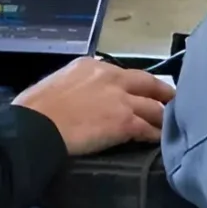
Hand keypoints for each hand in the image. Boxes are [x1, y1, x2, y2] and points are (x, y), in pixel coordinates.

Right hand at [15, 57, 173, 156]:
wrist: (34, 127)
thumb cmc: (34, 109)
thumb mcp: (57, 83)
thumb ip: (77, 86)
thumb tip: (83, 97)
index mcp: (90, 66)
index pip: (123, 73)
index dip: (135, 84)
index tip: (141, 91)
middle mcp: (111, 77)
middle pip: (148, 84)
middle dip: (162, 93)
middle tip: (171, 101)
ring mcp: (121, 100)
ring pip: (153, 107)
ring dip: (163, 117)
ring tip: (171, 125)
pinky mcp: (125, 122)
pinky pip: (149, 129)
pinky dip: (157, 135)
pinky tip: (161, 141)